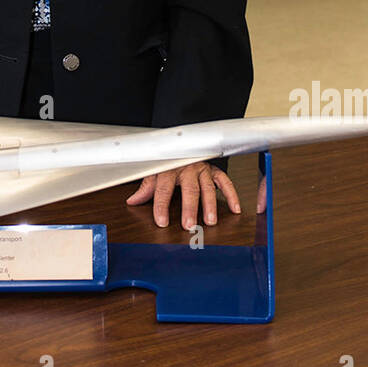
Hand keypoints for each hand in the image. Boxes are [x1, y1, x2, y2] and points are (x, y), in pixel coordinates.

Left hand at [125, 162, 269, 226]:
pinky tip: (235, 209)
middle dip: (189, 208)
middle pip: (189, 189)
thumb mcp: (155, 171)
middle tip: (189, 225)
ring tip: (210, 221)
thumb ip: (146, 188)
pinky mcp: (215, 170)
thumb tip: (132, 201)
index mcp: (169, 169)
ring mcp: (203, 169)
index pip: (163, 189)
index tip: (162, 222)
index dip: (161, 206)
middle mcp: (187, 168)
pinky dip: (232, 194)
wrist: (183, 141)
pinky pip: (225, 182)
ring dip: (210, 205)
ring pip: (207, 187)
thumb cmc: (169, 160)